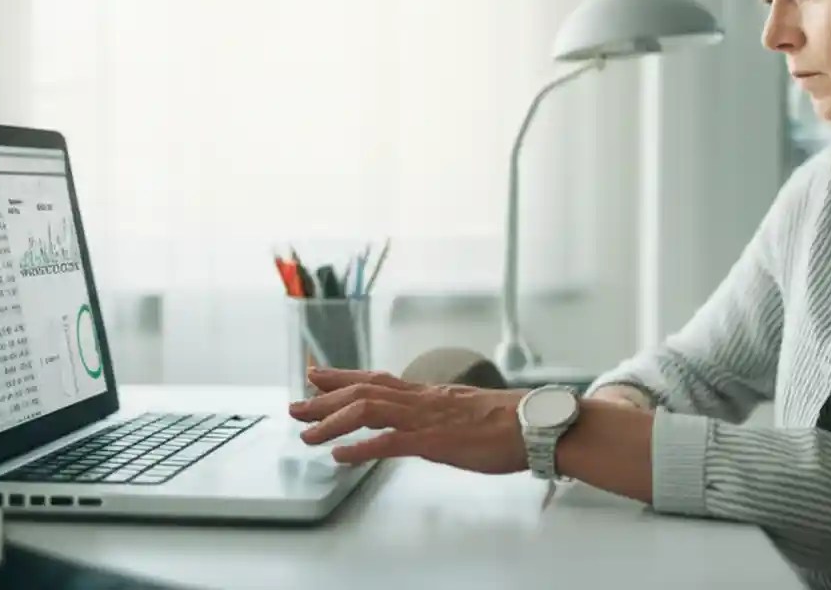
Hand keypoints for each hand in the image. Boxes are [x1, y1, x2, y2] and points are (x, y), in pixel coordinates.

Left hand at [288, 367, 529, 472]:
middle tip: (295, 405)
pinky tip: (340, 456)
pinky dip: (360, 449)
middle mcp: (420, 399)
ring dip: (332, 421)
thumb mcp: (465, 412)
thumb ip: (439, 415)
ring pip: (367, 410)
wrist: (535, 425)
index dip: (343, 376)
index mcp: (428, 393)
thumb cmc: (508, 422)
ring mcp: (425, 418)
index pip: (376, 378)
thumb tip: (426, 423)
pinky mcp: (434, 441)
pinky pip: (389, 442)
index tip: (316, 374)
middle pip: (362, 390)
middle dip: (324, 398)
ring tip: (307, 434)